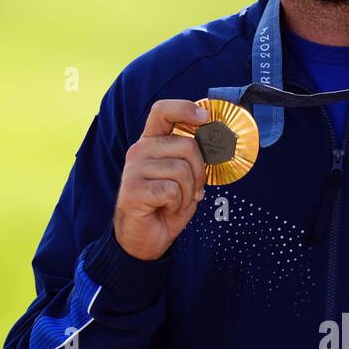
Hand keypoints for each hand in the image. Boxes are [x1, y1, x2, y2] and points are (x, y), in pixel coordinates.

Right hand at [113, 100, 209, 260]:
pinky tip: (166, 209)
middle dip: (200, 172)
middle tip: (193, 191)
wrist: (144, 239)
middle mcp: (140, 151)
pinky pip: (172, 190)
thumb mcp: (184, 179)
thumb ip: (192, 159)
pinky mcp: (133, 189)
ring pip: (182, 170)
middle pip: (187, 145)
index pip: (163, 111)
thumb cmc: (165, 207)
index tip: (205, 118)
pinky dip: (177, 204)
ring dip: (188, 193)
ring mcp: (134, 169)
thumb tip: (215, 145)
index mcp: (151, 143)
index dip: (186, 109)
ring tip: (176, 203)